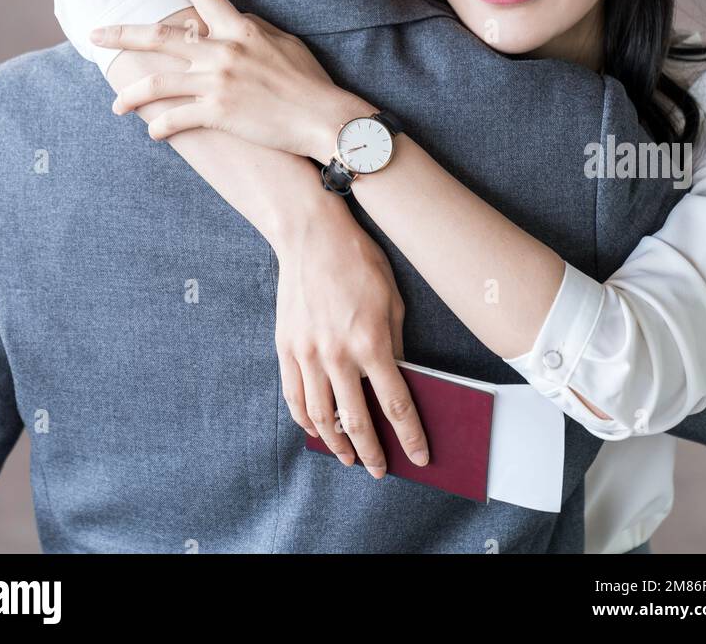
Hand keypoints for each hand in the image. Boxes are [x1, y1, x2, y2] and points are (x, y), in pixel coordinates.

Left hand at [90, 0, 365, 160]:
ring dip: (131, 94)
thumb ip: (253, 28)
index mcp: (240, 29)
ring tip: (116, 105)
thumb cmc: (308, 81)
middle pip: (160, 38)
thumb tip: (232, 17)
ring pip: (158, 84)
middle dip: (122, 34)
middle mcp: (223, 52)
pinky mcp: (218, 114)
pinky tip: (151, 132)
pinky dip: (160, 127)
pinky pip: (176, 120)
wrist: (322, 117)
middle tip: (95, 33)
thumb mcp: (283, 42)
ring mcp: (217, 83)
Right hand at [275, 205, 429, 476]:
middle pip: (356, 421)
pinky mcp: (286, 348)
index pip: (396, 404)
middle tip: (381, 470)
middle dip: (372, 452)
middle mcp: (337, 355)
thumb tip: (399, 378)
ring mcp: (307, 354)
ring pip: (321, 417)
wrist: (311, 235)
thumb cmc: (358, 261)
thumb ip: (396, 344)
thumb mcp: (392, 299)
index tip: (419, 457)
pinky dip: (306, 420)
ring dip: (337, 444)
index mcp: (371, 342)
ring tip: (349, 458)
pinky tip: (317, 430)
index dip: (410, 436)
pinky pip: (294, 397)